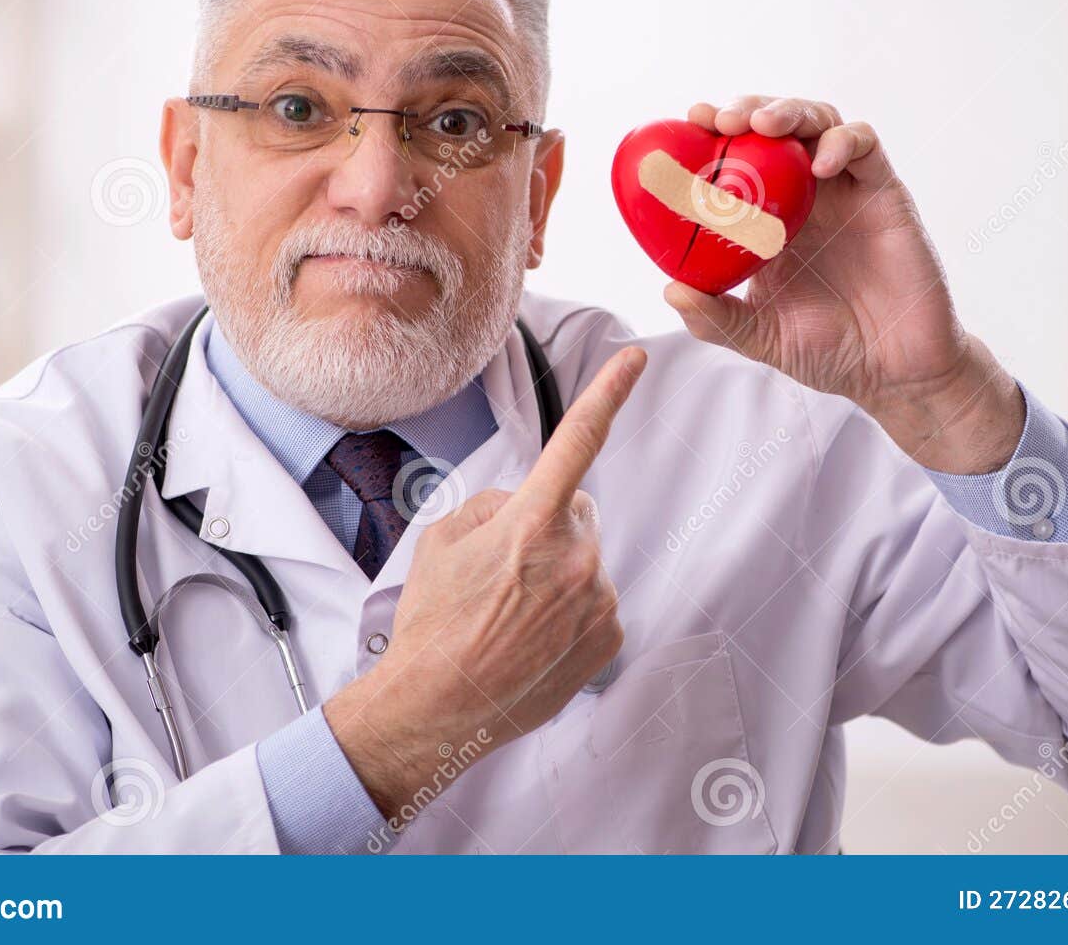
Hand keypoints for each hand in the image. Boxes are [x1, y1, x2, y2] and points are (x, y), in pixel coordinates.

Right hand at [325, 346, 644, 820]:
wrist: (437, 707)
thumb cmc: (432, 623)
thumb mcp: (442, 539)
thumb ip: (496, 504)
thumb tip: (526, 506)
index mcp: (532, 522)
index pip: (578, 441)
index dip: (610, 393)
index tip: (635, 360)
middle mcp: (576, 557)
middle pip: (577, 511)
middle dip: (549, 524)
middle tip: (503, 568)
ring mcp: (598, 600)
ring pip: (584, 560)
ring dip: (557, 573)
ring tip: (510, 613)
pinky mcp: (609, 638)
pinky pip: (595, 602)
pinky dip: (570, 611)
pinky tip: (532, 636)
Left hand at [664, 96, 1022, 472]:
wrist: (893, 371)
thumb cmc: (828, 352)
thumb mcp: (759, 338)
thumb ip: (716, 319)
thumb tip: (670, 289)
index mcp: (770, 220)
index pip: (739, 158)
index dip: (713, 135)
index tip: (689, 123)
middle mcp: (805, 197)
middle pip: (776, 127)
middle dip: (748, 109)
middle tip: (722, 120)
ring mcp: (845, 192)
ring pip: (819, 122)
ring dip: (790, 112)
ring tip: (763, 126)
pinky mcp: (884, 195)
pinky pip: (866, 146)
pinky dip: (842, 142)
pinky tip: (820, 164)